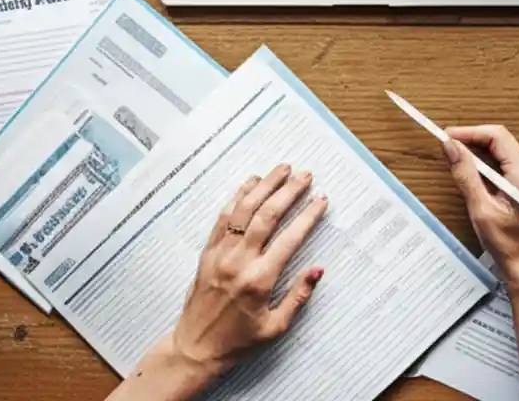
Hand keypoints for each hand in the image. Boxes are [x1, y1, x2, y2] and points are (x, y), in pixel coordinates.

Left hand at [129, 165, 327, 397]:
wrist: (196, 347)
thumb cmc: (238, 342)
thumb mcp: (275, 327)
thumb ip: (298, 296)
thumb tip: (318, 269)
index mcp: (259, 280)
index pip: (290, 239)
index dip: (308, 216)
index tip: (321, 200)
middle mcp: (239, 262)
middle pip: (267, 215)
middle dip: (288, 192)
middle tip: (305, 176)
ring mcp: (220, 254)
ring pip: (243, 210)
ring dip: (264, 186)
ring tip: (281, 170)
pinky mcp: (208, 253)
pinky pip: (223, 218)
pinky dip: (237, 197)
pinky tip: (250, 184)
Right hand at [444, 126, 518, 289]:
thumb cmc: (508, 243)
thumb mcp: (481, 209)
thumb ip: (466, 174)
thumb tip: (451, 146)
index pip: (496, 136)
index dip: (469, 132)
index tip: (447, 136)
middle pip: (501, 140)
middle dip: (473, 140)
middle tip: (447, 145)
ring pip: (504, 150)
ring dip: (480, 151)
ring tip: (456, 156)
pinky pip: (508, 162)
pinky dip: (489, 162)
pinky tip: (473, 170)